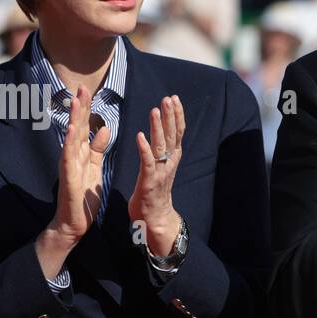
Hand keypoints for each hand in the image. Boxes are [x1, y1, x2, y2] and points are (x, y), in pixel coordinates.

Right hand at [47, 84, 109, 242]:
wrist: (75, 222)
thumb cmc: (84, 196)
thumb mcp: (95, 167)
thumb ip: (98, 148)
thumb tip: (104, 128)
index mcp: (82, 153)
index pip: (84, 126)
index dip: (87, 109)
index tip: (89, 90)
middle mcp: (72, 155)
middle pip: (76, 127)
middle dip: (80, 107)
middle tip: (81, 87)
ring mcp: (68, 165)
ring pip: (71, 137)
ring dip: (73, 119)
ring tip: (75, 101)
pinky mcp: (67, 177)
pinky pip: (69, 157)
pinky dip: (70, 143)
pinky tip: (72, 130)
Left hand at [129, 94, 185, 256]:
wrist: (155, 219)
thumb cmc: (154, 192)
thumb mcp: (160, 167)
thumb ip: (160, 150)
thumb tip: (160, 133)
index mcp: (171, 158)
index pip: (177, 132)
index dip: (176, 115)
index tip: (174, 98)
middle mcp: (169, 163)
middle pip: (172, 135)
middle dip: (171, 115)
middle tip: (169, 98)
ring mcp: (160, 172)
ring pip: (161, 146)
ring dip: (158, 127)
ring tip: (155, 110)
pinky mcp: (149, 182)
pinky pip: (147, 163)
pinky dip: (144, 149)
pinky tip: (140, 136)